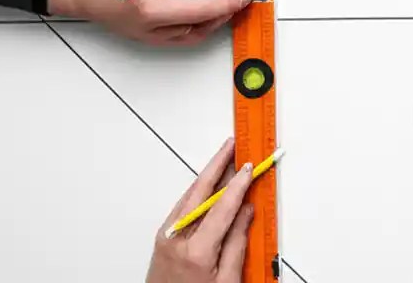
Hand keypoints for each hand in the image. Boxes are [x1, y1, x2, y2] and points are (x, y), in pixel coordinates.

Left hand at [147, 137, 255, 282]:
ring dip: (208, 175)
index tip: (250, 166)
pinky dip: (198, 191)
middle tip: (233, 144)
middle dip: (218, 163)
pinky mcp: (162, 238)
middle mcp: (176, 237)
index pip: (223, 205)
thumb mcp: (228, 281)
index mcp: (196, 250)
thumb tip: (246, 212)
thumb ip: (237, 243)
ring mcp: (166, 236)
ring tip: (225, 158)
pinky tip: (209, 185)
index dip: (239, 183)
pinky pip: (183, 206)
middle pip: (200, 190)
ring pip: (190, 195)